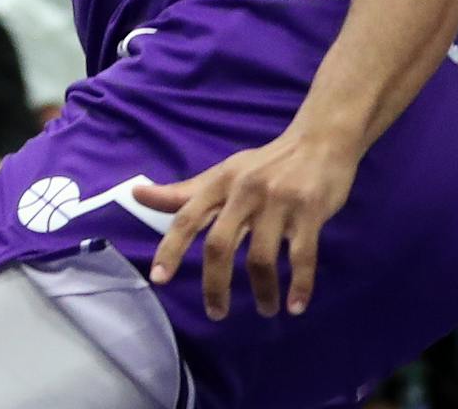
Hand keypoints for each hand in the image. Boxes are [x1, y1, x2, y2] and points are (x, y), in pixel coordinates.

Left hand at [137, 124, 360, 319]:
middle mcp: (244, 192)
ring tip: (267, 310)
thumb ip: (185, 192)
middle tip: (216, 313)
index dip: (170, 248)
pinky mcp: (310, 212)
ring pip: (261, 258)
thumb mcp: (224, 173)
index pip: (187, 217)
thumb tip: (137, 196)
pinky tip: (295, 306)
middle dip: (215, 284)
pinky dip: (299, 286)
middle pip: (220, 245)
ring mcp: (278, 202)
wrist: (320, 142)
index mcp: (220, 183)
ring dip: (262, 291)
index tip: (159, 279)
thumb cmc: (266, 164)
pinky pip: (302, 257)